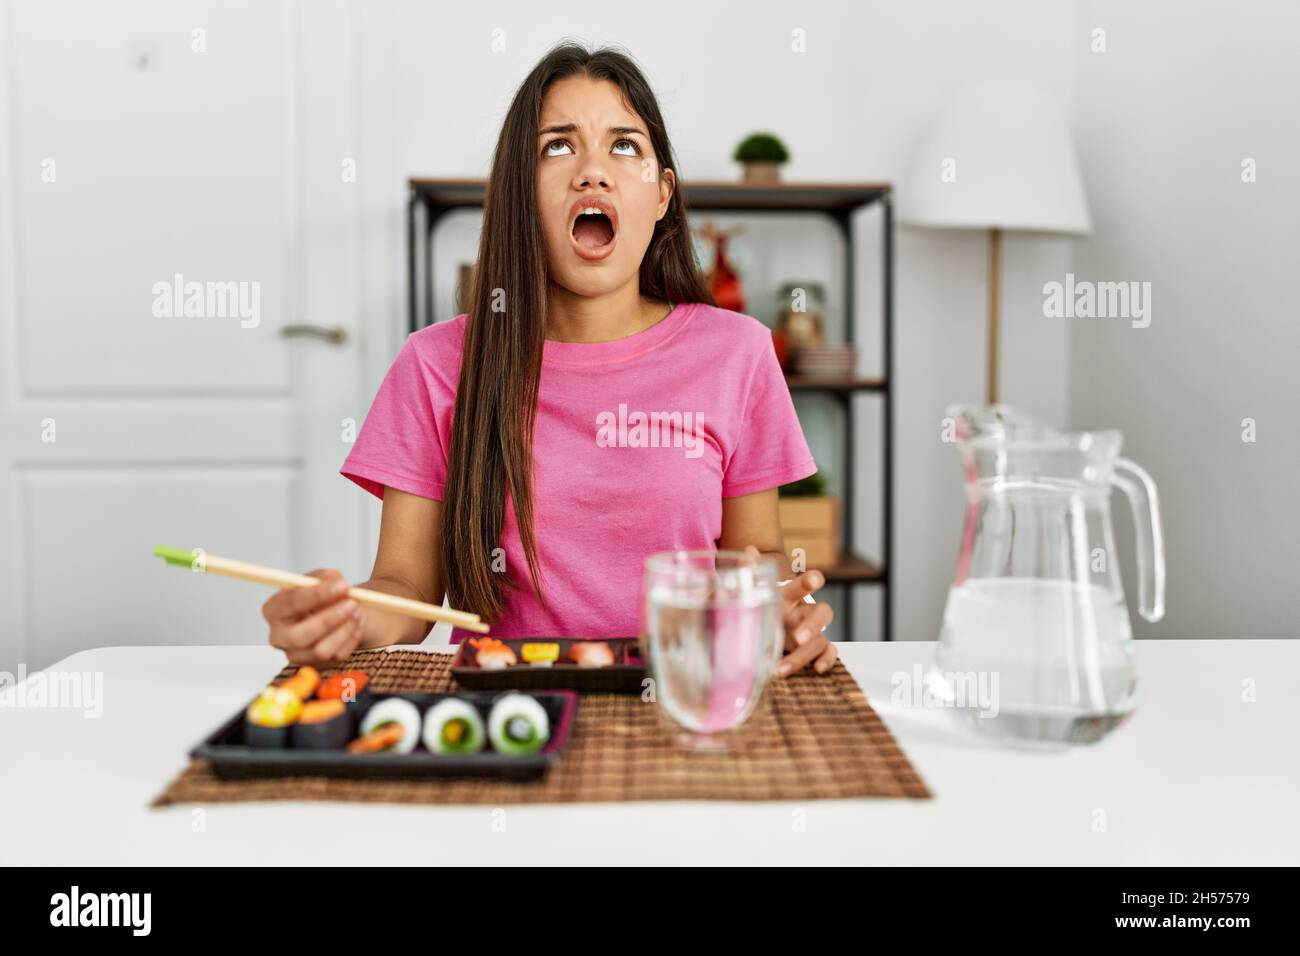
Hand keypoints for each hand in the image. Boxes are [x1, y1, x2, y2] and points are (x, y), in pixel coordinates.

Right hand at [262, 568, 366, 664]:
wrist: (335, 612)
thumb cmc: (322, 595)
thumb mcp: (322, 578)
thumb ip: (327, 577)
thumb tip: (335, 582)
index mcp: (273, 609)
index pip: (291, 603)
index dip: (318, 594)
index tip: (342, 585)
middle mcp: (278, 636)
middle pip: (299, 636)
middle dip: (329, 619)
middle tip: (352, 603)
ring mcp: (295, 654)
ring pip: (321, 651)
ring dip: (345, 629)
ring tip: (358, 610)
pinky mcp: (315, 665)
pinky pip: (337, 656)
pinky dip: (352, 637)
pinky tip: (357, 622)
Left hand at [742, 546, 836, 676]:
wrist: (766, 617)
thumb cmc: (762, 601)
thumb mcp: (752, 588)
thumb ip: (751, 571)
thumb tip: (749, 550)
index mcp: (790, 595)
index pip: (804, 585)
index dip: (810, 581)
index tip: (815, 579)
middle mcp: (804, 611)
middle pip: (822, 613)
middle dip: (813, 625)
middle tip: (798, 638)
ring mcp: (812, 631)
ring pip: (821, 639)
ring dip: (803, 655)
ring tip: (780, 669)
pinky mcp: (815, 648)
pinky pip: (828, 652)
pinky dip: (827, 660)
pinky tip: (817, 669)